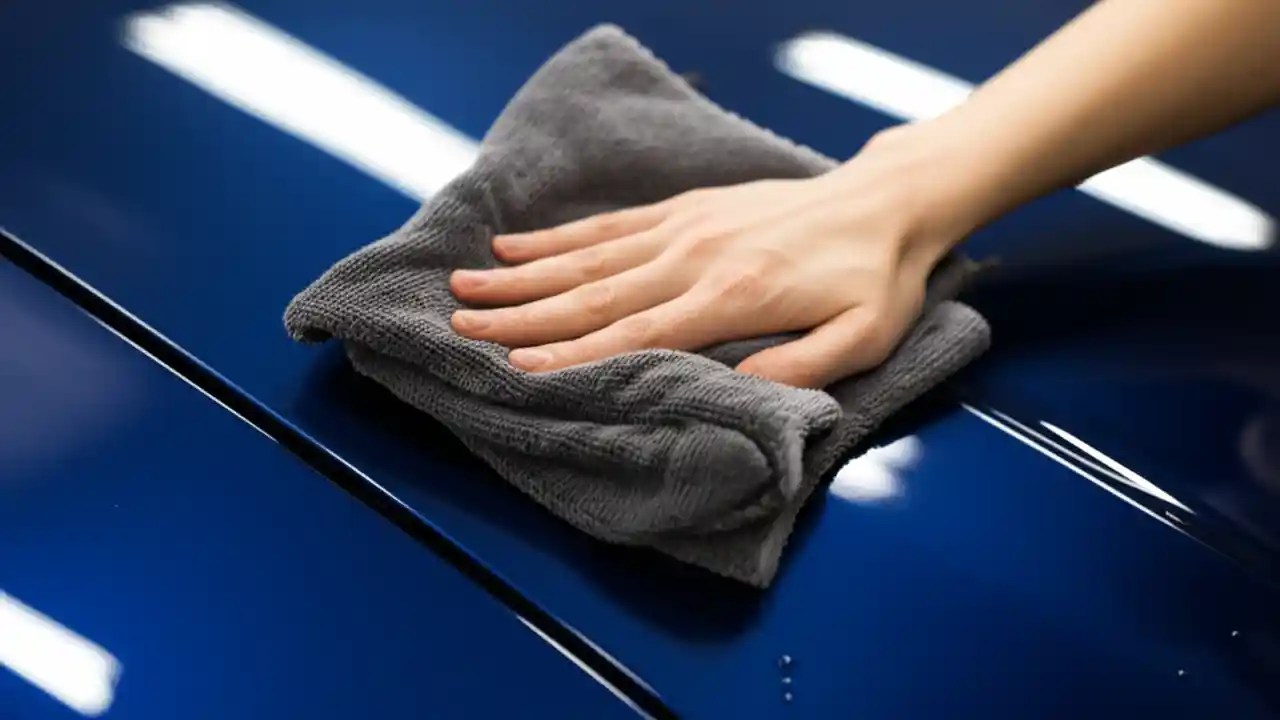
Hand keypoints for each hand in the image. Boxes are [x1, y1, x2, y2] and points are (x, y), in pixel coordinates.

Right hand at [450, 127, 970, 387]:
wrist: (887, 200)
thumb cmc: (878, 278)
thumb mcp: (863, 336)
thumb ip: (800, 366)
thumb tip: (734, 387)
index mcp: (732, 296)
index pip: (634, 332)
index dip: (571, 354)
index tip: (514, 367)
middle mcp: (694, 258)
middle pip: (592, 293)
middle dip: (521, 313)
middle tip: (460, 322)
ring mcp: (684, 227)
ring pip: (588, 256)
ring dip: (523, 274)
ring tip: (466, 283)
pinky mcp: (685, 209)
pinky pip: (610, 224)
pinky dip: (559, 236)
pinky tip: (516, 244)